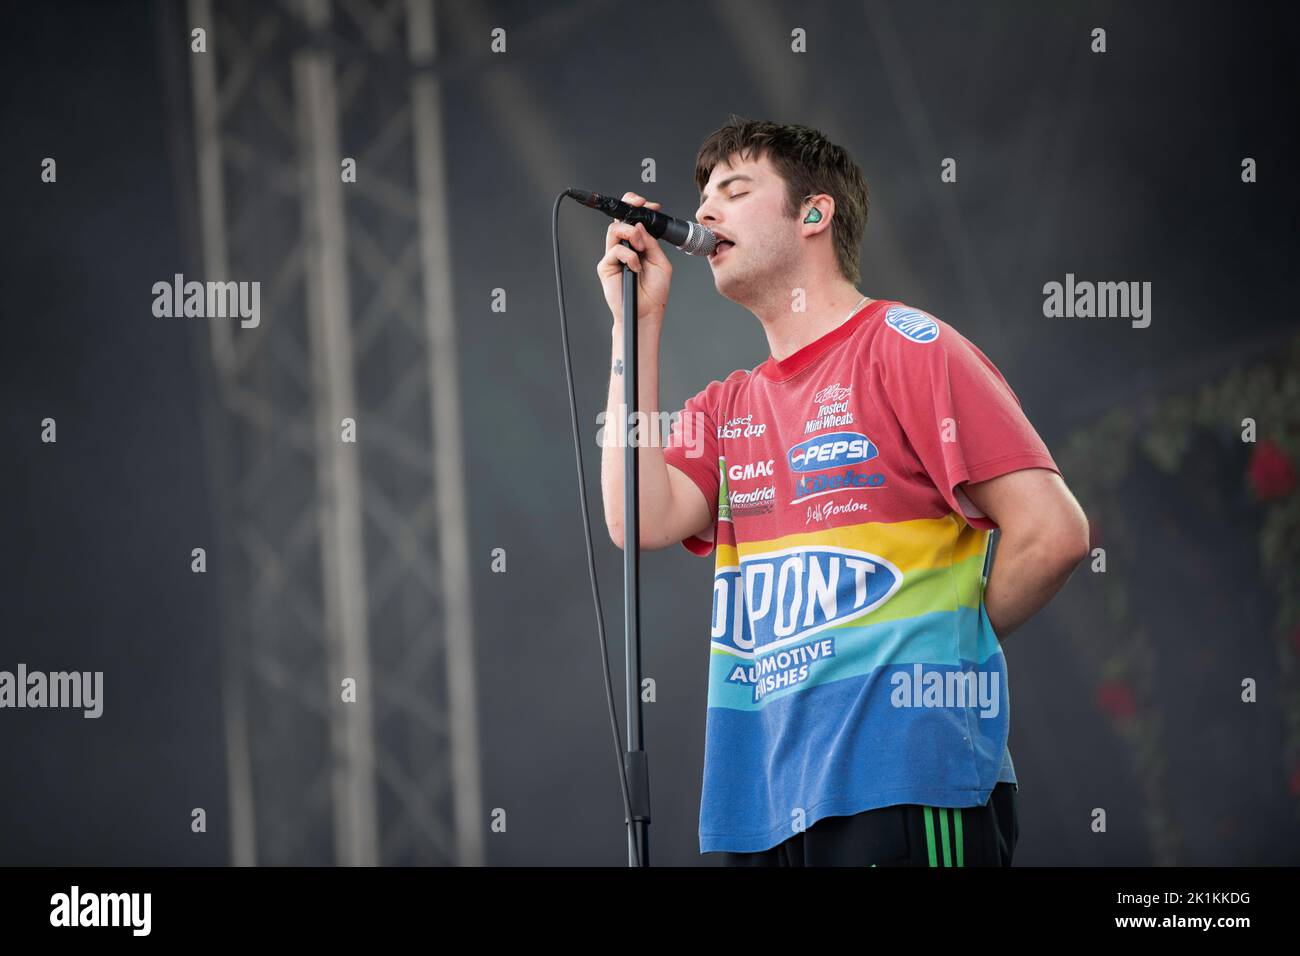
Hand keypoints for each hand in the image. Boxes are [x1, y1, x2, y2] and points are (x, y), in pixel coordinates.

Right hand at [595, 192, 672, 326]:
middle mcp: (625, 248)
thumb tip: (639, 226)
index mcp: (639, 245)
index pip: (633, 221)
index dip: (637, 208)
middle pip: (620, 220)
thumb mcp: (661, 262)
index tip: (648, 205)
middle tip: (641, 213)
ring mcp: (614, 257)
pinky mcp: (606, 266)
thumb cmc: (654, 291)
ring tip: (640, 247)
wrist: (647, 311)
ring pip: (614, 231)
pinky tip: (635, 267)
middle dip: (631, 210)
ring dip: (630, 233)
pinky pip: (614, 251)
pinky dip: (628, 257)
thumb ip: (651, 243)